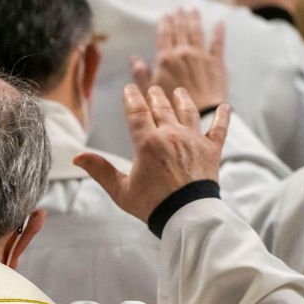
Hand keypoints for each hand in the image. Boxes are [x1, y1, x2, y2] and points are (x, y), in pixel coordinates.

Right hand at [76, 85, 229, 222]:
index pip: (137, 112)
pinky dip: (223, 116)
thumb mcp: (120, 190)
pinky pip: (220, 128)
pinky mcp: (212, 150)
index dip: (131, 98)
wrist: (187, 215)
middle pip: (162, 107)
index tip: (129, 88)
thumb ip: (100, 170)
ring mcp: (194, 140)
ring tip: (179, 91)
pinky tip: (226, 106)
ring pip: (188, 111)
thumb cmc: (152, 204)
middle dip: (155, 95)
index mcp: (147, 143)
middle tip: (152, 88)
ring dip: (182, 99)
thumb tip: (77, 157)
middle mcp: (172, 135)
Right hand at [132, 10, 227, 112]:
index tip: (165, 14)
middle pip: (181, 30)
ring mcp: (201, 55)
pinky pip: (218, 43)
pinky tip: (220, 23)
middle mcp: (183, 52)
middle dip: (179, 17)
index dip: (165, 24)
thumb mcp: (149, 90)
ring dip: (195, 19)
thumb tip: (134, 59)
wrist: (200, 111)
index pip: (164, 36)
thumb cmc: (171, 104)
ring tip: (193, 9)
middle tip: (179, 8)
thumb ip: (141, 73)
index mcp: (166, 59)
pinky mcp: (216, 61)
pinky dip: (219, 32)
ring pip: (197, 32)